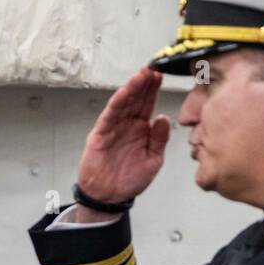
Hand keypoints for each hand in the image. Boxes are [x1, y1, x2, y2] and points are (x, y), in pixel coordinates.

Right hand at [72, 67, 170, 222]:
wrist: (109, 197)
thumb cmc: (130, 180)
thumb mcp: (153, 161)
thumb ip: (159, 140)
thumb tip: (163, 117)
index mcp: (141, 129)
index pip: (148, 104)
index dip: (154, 89)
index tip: (162, 74)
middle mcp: (127, 124)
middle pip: (137, 99)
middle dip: (144, 83)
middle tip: (153, 67)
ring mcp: (113, 128)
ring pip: (124, 103)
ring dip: (132, 88)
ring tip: (141, 75)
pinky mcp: (101, 134)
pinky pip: (109, 116)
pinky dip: (116, 104)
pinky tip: (124, 92)